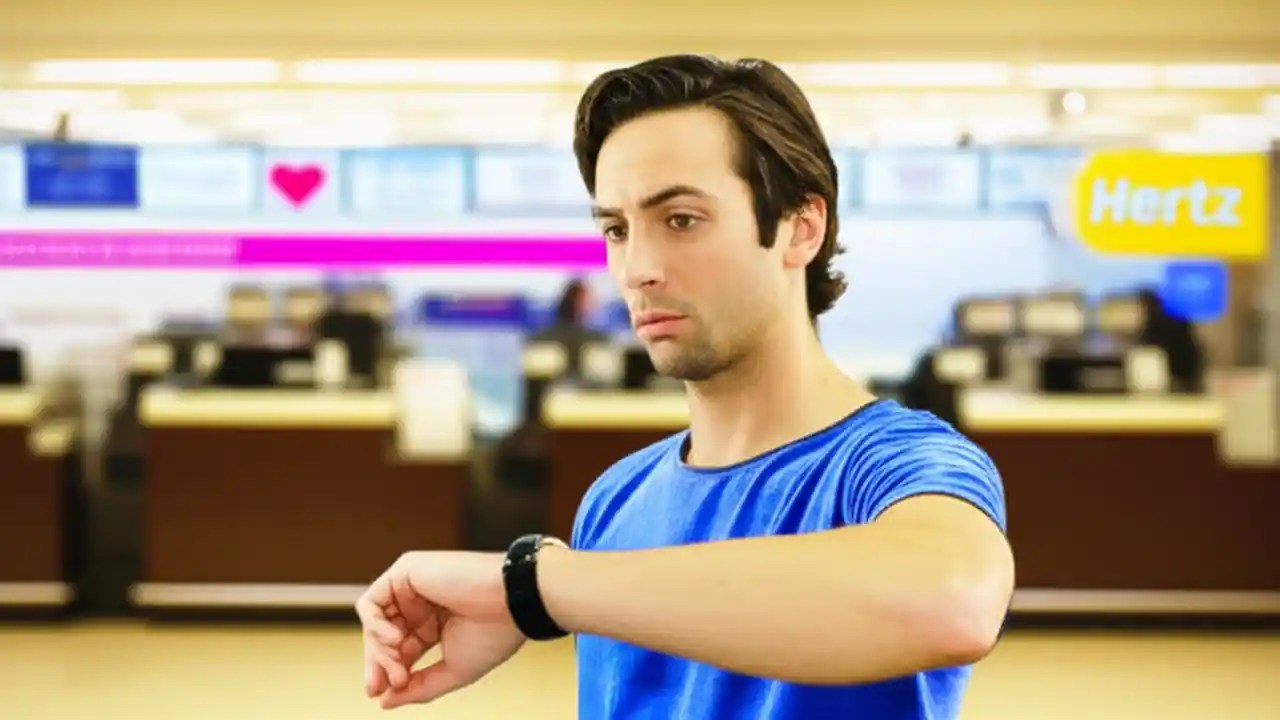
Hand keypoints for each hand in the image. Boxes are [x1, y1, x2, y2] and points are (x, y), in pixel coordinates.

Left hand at [355, 551, 526, 709]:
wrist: (512, 600)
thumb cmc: (494, 632)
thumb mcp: (453, 670)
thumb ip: (419, 687)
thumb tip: (386, 701)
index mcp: (435, 624)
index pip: (400, 650)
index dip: (388, 672)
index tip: (382, 694)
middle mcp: (422, 603)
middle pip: (382, 637)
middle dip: (380, 663)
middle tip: (386, 684)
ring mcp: (412, 586)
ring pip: (375, 622)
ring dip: (379, 648)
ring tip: (398, 662)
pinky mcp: (405, 570)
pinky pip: (371, 601)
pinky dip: (373, 625)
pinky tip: (394, 640)